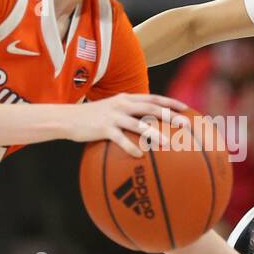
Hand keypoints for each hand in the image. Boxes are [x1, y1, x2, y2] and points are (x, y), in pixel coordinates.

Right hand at [68, 93, 188, 156]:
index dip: (169, 102)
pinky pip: (120, 139)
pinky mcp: (104, 128)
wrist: (68, 118)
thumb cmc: (92, 117)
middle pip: (150, 108)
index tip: (185, 108)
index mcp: (126, 98)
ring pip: (138, 123)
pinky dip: (131, 147)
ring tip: (166, 143)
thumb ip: (127, 113)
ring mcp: (113, 116)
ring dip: (153, 133)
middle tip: (185, 125)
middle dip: (169, 115)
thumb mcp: (111, 110)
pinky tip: (140, 156)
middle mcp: (122, 104)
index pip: (152, 98)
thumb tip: (145, 125)